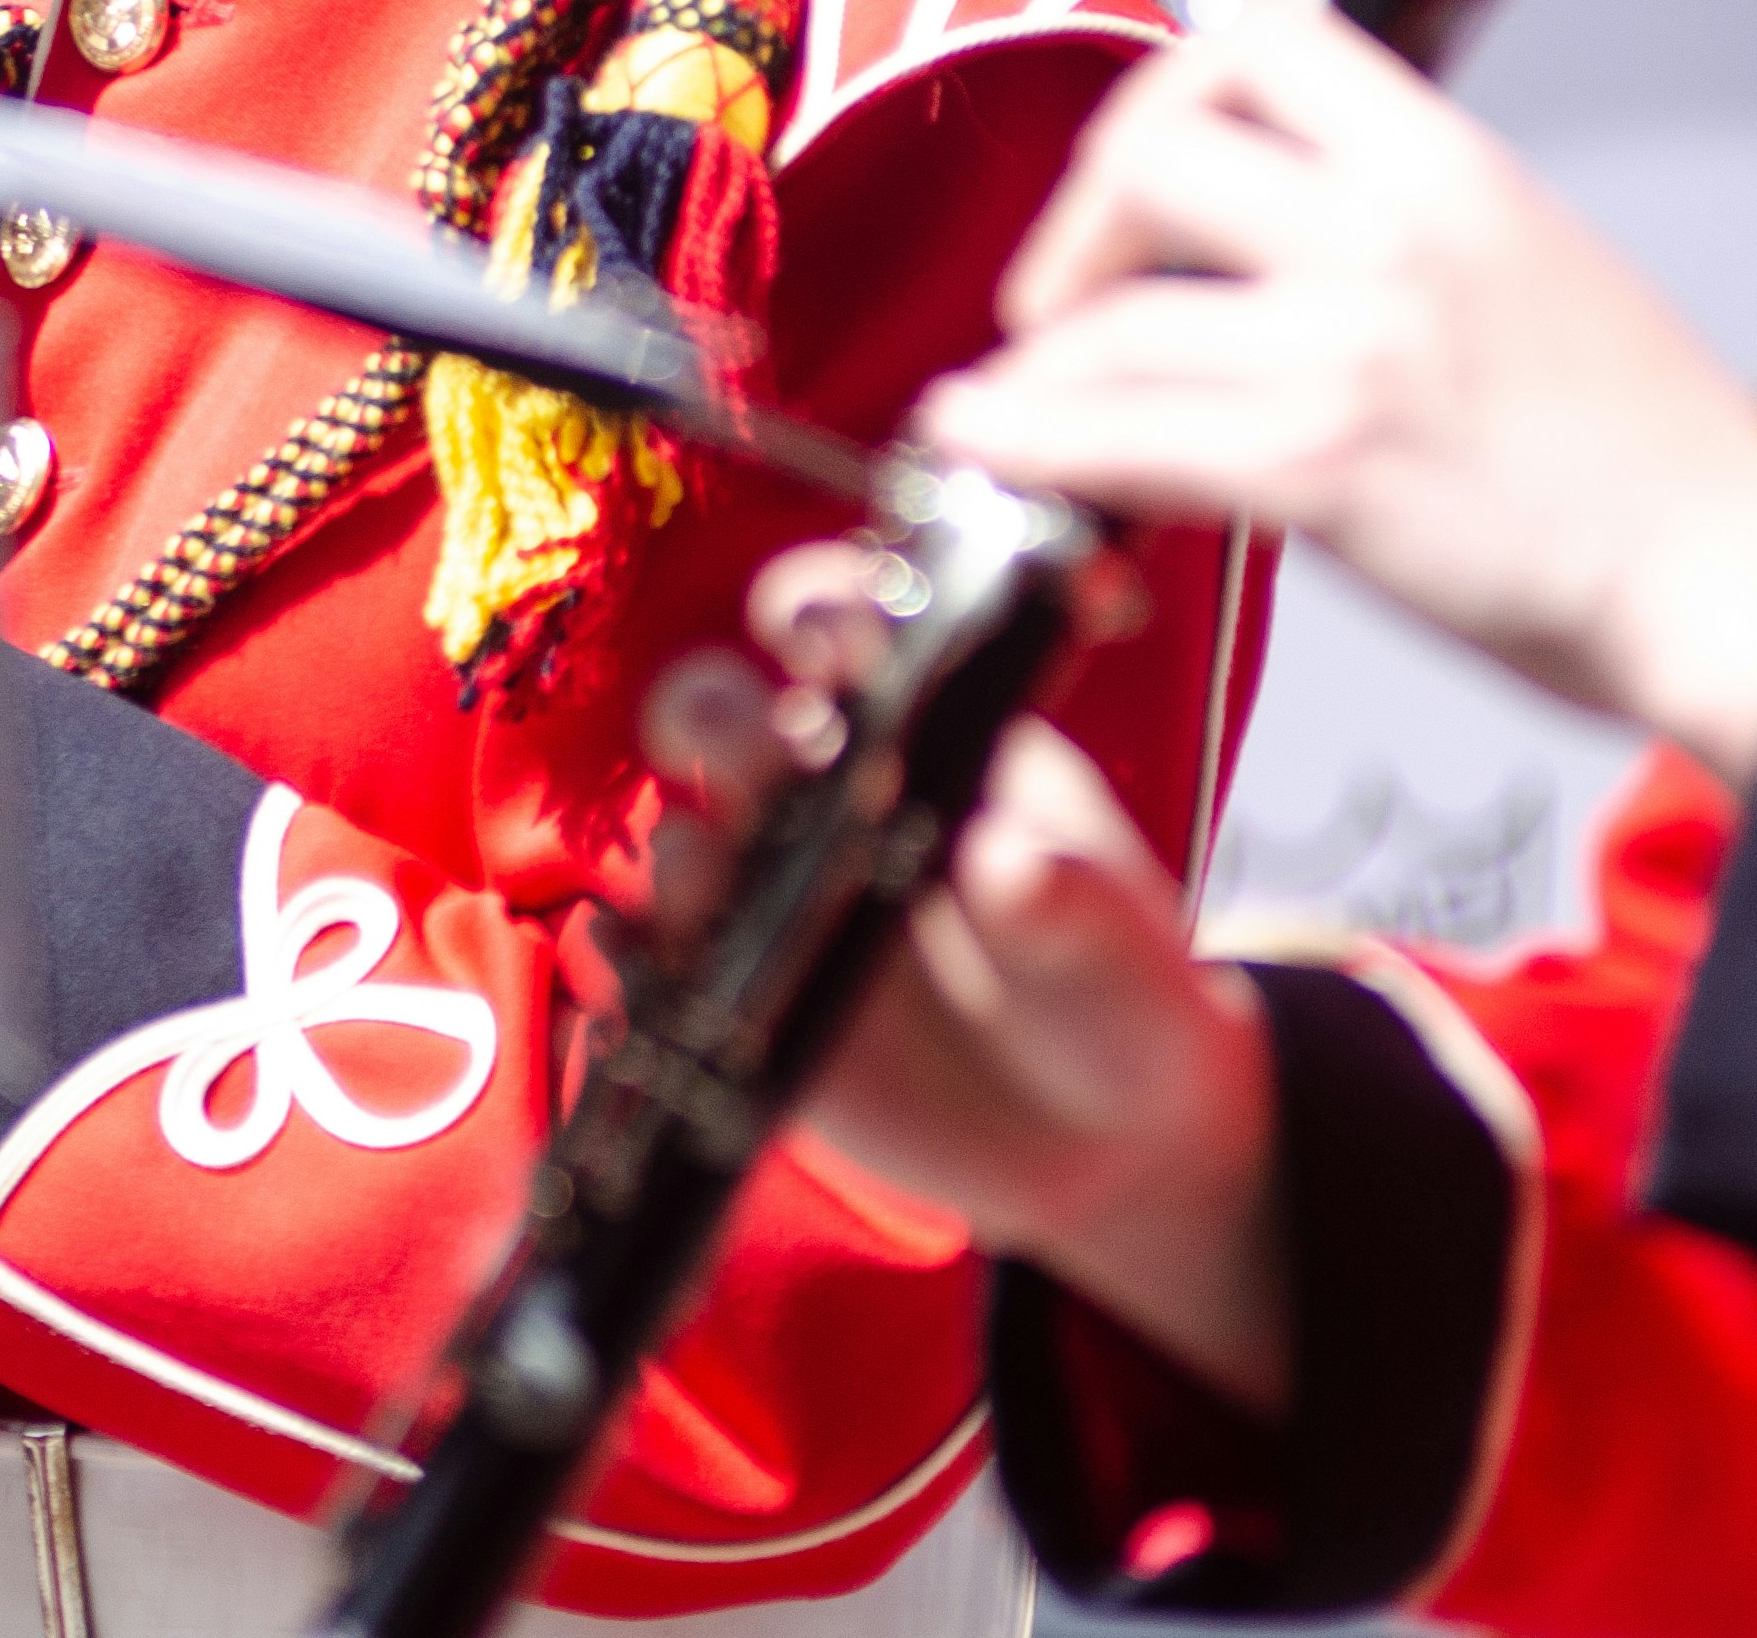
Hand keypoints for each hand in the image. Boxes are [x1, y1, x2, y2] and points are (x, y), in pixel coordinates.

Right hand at [645, 549, 1286, 1414]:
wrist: (1097, 1145)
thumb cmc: (1116, 1002)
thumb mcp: (1123, 955)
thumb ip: (1077, 907)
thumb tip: (1013, 859)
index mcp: (925, 735)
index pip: (842, 628)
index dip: (814, 610)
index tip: (825, 637)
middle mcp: (826, 797)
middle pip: (718, 709)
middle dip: (712, 712)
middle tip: (762, 756)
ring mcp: (771, 896)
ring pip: (678, 830)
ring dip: (682, 843)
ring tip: (718, 881)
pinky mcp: (738, 994)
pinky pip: (652, 958)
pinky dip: (632, 952)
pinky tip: (651, 959)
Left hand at [929, 0, 1756, 783]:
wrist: (1731, 583)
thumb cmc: (1642, 455)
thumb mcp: (1528, 262)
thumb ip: (1393, 221)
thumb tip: (1260, 219)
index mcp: (1451, 169)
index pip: (1264, 38)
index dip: (1163, 89)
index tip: (1134, 164)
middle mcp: (1395, 233)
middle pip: (1153, 153)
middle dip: (1075, 221)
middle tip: (1057, 297)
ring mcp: (1353, 347)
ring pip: (1114, 320)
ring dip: (1034, 367)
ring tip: (1008, 401)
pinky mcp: (1321, 467)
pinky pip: (1121, 435)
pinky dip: (1023, 436)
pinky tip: (981, 437)